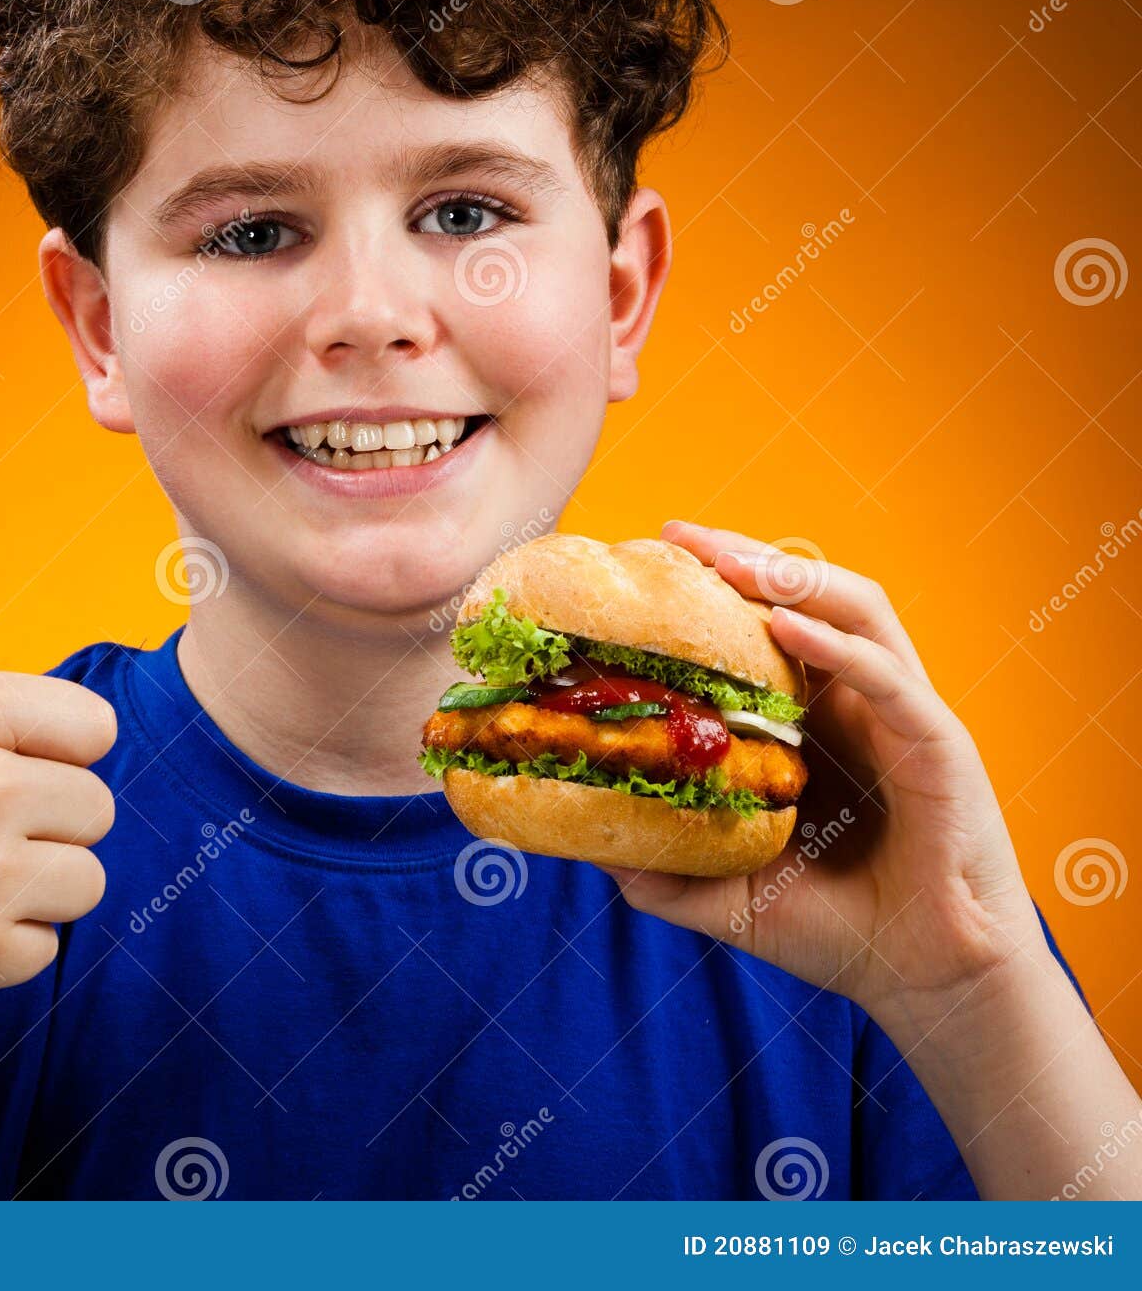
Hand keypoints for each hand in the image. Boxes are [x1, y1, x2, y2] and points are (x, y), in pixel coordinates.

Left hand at [601, 519, 1046, 1028]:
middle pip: (805, 597)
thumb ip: (661, 868)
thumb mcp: (726, 894)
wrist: (925, 983)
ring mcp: (902, 715)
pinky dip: (837, 644)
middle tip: (675, 536)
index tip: (645, 563)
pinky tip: (786, 625)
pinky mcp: (940, 744)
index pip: (761, 629)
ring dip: (791, 575)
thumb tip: (579, 843)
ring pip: (855, 611)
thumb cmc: (835, 931)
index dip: (711, 589)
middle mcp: (856, 703)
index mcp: (812, 723)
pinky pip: (888, 676)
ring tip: (728, 560)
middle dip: (742, 557)